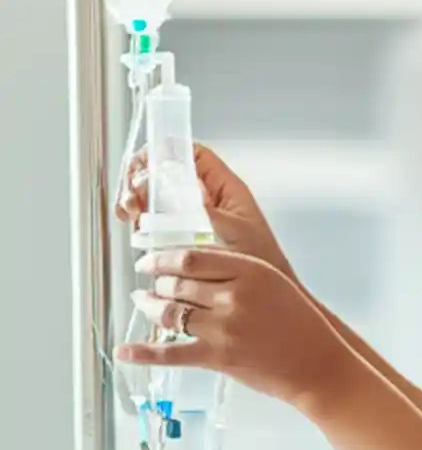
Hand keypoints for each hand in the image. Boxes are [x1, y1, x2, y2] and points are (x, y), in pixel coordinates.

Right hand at [117, 144, 297, 281]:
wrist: (263, 296)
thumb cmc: (261, 262)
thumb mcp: (234, 230)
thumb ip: (207, 209)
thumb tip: (178, 187)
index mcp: (223, 187)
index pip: (190, 153)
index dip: (163, 152)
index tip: (143, 168)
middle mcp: (204, 197)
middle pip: (163, 171)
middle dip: (140, 178)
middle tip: (133, 200)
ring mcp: (190, 215)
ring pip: (153, 194)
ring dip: (134, 198)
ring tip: (130, 213)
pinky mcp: (180, 235)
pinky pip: (153, 219)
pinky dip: (138, 219)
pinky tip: (134, 227)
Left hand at [117, 248, 353, 409]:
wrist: (317, 364)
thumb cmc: (300, 323)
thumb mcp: (274, 283)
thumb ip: (237, 270)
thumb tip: (192, 266)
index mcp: (250, 271)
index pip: (191, 257)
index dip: (162, 258)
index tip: (150, 260)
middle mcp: (234, 296)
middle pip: (176, 283)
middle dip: (156, 284)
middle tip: (148, 285)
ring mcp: (224, 328)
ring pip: (169, 313)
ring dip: (149, 308)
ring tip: (142, 304)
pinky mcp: (218, 357)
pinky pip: (171, 353)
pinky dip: (143, 353)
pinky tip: (125, 352)